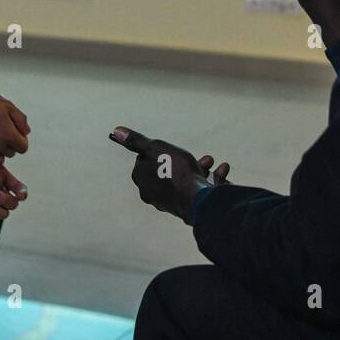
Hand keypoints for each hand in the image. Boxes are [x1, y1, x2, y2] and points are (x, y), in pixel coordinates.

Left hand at [110, 126, 229, 225]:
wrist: (195, 199)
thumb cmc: (174, 171)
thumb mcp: (155, 148)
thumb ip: (136, 141)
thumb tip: (116, 131)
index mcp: (140, 179)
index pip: (145, 159)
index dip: (158, 151)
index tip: (170, 149)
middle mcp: (151, 193)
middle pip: (165, 169)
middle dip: (182, 159)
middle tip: (192, 155)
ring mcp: (169, 202)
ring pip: (182, 180)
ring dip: (198, 167)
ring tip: (210, 160)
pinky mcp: (186, 208)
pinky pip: (196, 190)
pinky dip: (208, 179)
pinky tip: (222, 170)